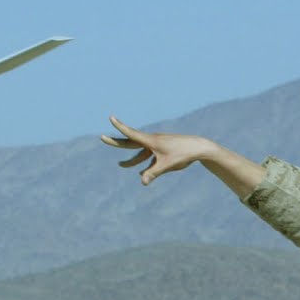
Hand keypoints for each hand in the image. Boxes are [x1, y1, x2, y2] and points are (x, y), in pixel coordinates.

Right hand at [100, 116, 217, 185]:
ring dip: (131, 160)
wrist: (198, 148)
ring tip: (121, 165)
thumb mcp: (167, 165)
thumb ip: (153, 173)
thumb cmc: (182, 154)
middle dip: (116, 142)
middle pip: (130, 142)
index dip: (120, 126)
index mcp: (150, 141)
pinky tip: (141, 172)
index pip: (131, 133)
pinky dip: (144, 164)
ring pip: (140, 153)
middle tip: (102, 137)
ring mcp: (157, 146)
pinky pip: (149, 158)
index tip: (110, 117)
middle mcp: (151, 141)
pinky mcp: (163, 152)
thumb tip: (142, 182)